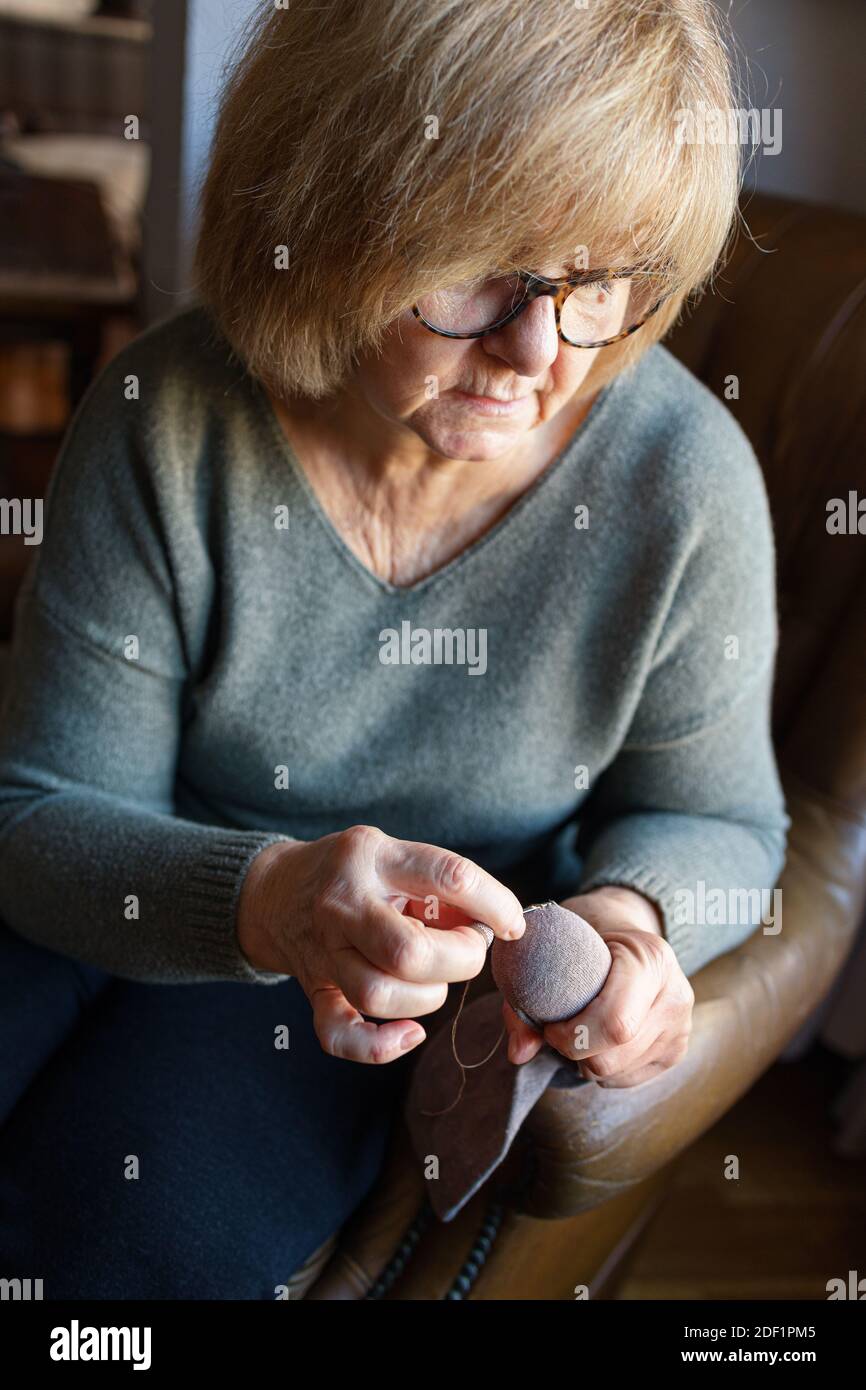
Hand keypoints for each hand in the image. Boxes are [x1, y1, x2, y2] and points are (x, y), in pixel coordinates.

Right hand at [237, 826, 524, 1064]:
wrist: (274, 892)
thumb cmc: (352, 872)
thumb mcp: (393, 854)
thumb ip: (441, 886)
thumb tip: (497, 925)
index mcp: (375, 857)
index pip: (449, 876)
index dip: (495, 905)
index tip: (512, 923)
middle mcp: (344, 904)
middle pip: (410, 952)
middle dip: (460, 960)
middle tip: (469, 950)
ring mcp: (324, 951)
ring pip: (379, 995)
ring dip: (427, 998)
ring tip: (435, 978)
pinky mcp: (314, 991)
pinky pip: (340, 1035)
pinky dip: (381, 1047)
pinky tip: (410, 1034)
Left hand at [502, 885, 693, 1086]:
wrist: (628, 938)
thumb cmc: (586, 938)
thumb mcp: (555, 947)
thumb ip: (530, 996)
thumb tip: (518, 1053)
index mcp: (650, 958)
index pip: (615, 1021)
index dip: (572, 1035)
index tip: (548, 1026)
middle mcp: (675, 994)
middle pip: (613, 1055)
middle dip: (574, 1052)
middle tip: (558, 1030)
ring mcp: (681, 1026)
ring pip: (618, 1073)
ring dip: (586, 1062)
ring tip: (579, 1030)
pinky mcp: (677, 1050)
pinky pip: (627, 1080)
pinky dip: (601, 1069)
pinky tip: (598, 1040)